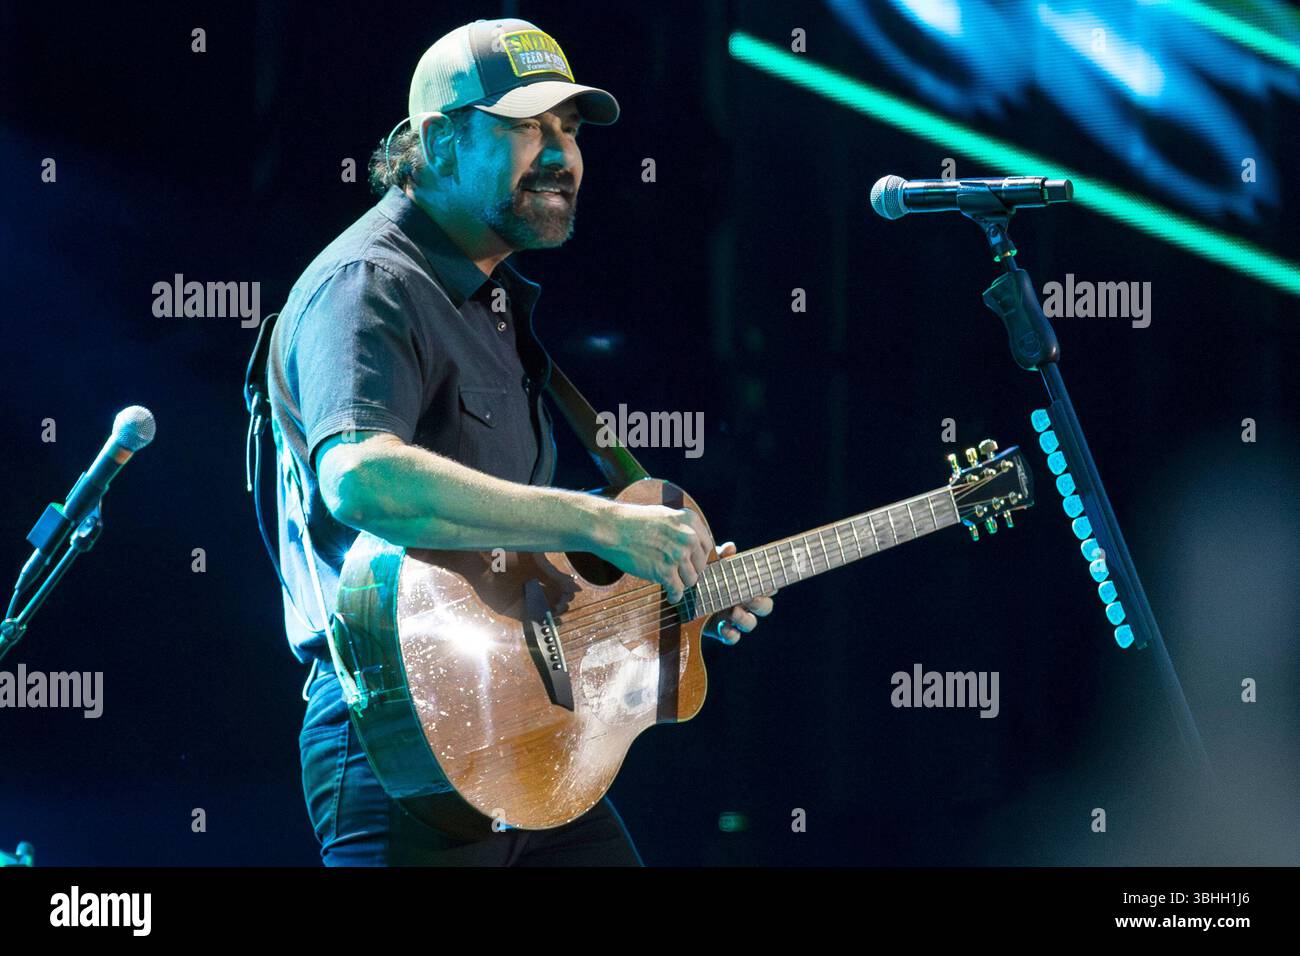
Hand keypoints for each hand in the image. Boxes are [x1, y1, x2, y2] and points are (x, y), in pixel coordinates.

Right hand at [597, 502, 713, 604]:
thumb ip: (683, 528)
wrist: (611, 529)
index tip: (691, 563)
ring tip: (672, 583)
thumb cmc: (634, 522)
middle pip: (700, 565)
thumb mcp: (665, 515)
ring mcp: (677, 555)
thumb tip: (696, 544)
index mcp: (690, 521)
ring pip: (691, 580)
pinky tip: (671, 597)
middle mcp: (688, 537)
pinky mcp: (664, 572)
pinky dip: (675, 596)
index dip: (698, 557)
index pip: (707, 546)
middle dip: (689, 570)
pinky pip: (677, 590)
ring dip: (681, 583)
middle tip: (677, 573)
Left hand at [705, 541, 775, 644]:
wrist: (683, 597)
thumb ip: (721, 557)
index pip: (767, 588)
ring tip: (733, 612)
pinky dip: (730, 633)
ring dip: (745, 619)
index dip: (771, 587)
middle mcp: (744, 604)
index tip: (767, 585)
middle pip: (765, 607)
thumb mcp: (711, 566)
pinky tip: (723, 627)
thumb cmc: (704, 578)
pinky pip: (733, 637)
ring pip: (750, 623)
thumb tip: (731, 547)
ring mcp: (734, 619)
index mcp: (747, 587)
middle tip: (751, 598)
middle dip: (761, 604)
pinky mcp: (721, 631)